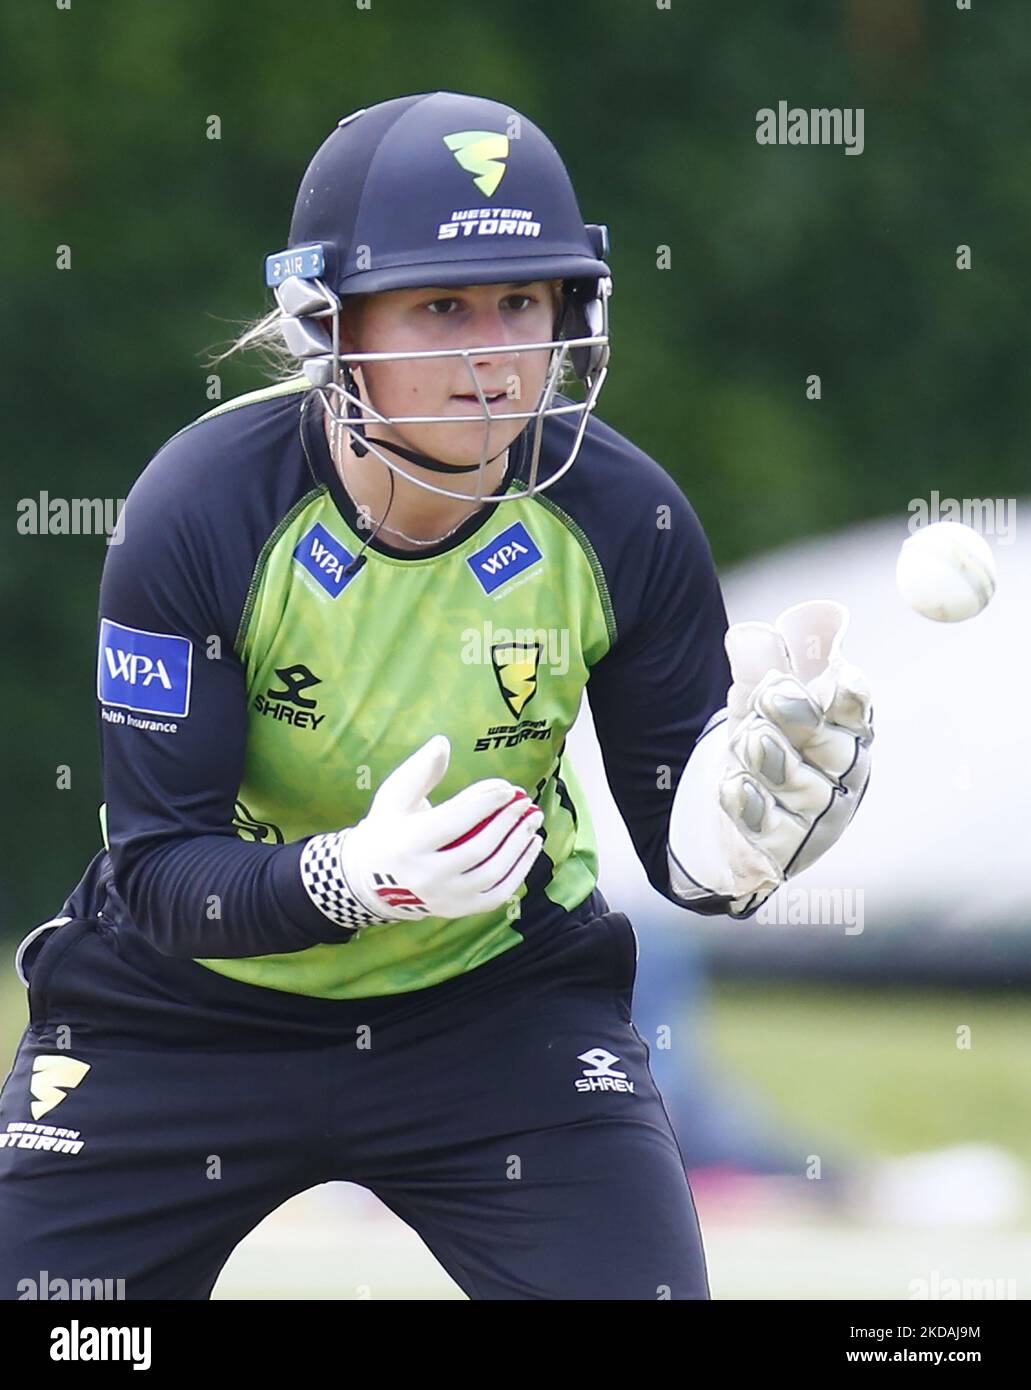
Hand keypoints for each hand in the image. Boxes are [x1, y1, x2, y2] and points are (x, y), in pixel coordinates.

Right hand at [300, 734, 544, 929]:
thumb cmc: (388, 828)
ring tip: (533, 820)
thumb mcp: (394, 797)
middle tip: (525, 801)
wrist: (371, 879)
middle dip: (508, 821)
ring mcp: (443, 899)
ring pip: (493, 873)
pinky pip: (498, 894)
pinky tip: (531, 846)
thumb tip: (443, 743)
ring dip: (519, 844)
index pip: (454, 821)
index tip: (508, 788)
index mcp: (407, 845)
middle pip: (478, 847)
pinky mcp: (457, 910)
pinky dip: (520, 870)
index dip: (486, 802)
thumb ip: (420, 771)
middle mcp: (425, 877)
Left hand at [717, 599, 873, 912]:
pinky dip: (751, 805)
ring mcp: (818, 816)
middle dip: (801, 719)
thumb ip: (764, 662)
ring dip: (772, 759)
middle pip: (836, 750)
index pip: (858, 710)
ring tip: (748, 739)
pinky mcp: (785, 850)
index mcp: (846, 728)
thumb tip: (772, 629)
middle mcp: (842, 774)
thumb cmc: (762, 738)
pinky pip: (774, 830)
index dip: (850, 695)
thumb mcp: (757, 693)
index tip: (837, 677)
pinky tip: (732, 786)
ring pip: (805, 788)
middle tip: (768, 695)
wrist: (729, 803)